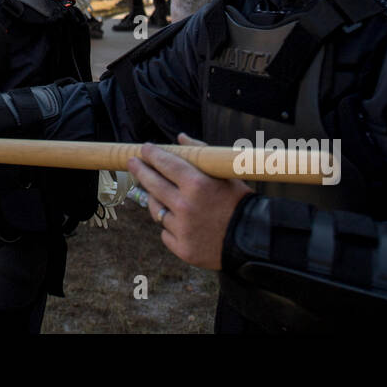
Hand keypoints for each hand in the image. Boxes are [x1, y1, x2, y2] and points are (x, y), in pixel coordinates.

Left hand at [126, 133, 251, 270]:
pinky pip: (165, 232)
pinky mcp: (181, 248)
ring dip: (155, 199)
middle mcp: (185, 206)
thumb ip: (201, 153)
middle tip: (133, 163)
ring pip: (156, 209)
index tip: (144, 149)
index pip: (165, 163)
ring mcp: (182, 229)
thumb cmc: (239, 203)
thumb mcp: (225, 174)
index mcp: (197, 184)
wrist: (253, 241)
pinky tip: (178, 222)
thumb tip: (180, 138)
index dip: (151, 154)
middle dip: (140, 170)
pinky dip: (170, 226)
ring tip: (157, 193)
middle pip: (152, 184)